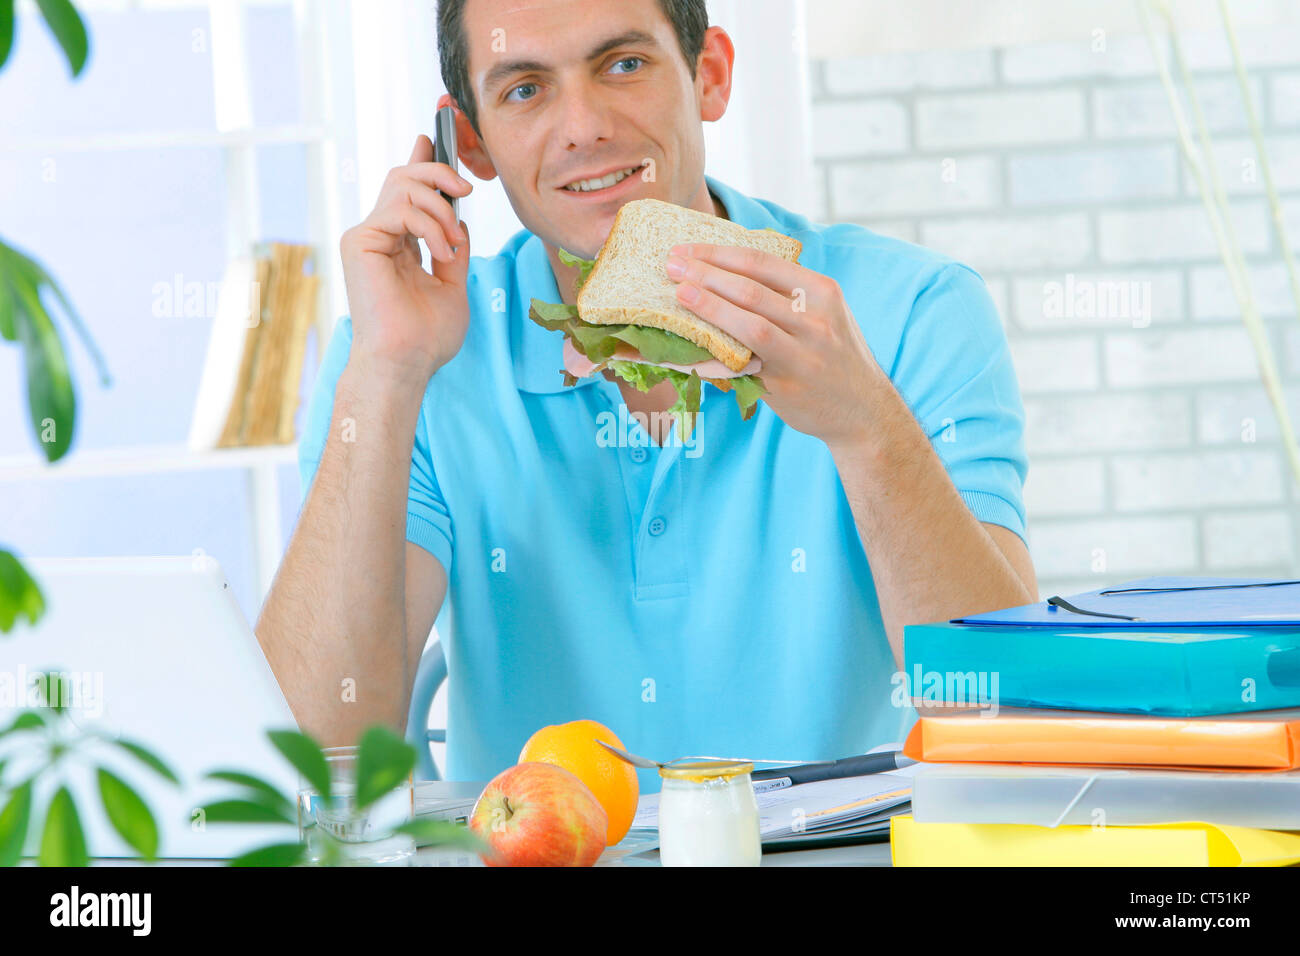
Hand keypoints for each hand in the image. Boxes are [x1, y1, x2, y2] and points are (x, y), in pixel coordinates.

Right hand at [339, 134, 473, 387]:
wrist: (406, 364)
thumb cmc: (426, 337)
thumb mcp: (452, 285)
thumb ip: (453, 249)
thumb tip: (460, 219)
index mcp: (397, 243)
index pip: (407, 189)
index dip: (423, 158)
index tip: (439, 135)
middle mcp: (378, 234)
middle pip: (403, 175)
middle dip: (439, 170)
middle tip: (465, 189)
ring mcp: (366, 236)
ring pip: (403, 184)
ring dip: (440, 208)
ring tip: (452, 244)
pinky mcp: (360, 241)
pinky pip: (400, 208)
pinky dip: (430, 225)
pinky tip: (440, 253)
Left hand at [664, 244, 883, 449]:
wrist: (864, 411)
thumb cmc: (832, 356)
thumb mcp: (824, 314)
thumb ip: (785, 295)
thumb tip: (720, 276)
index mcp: (822, 291)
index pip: (762, 262)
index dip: (718, 253)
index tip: (686, 249)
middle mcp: (816, 319)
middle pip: (751, 288)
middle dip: (706, 273)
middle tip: (671, 265)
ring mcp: (802, 354)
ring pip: (749, 323)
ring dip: (709, 305)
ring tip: (679, 293)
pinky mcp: (787, 386)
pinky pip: (744, 364)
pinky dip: (716, 351)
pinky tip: (692, 342)